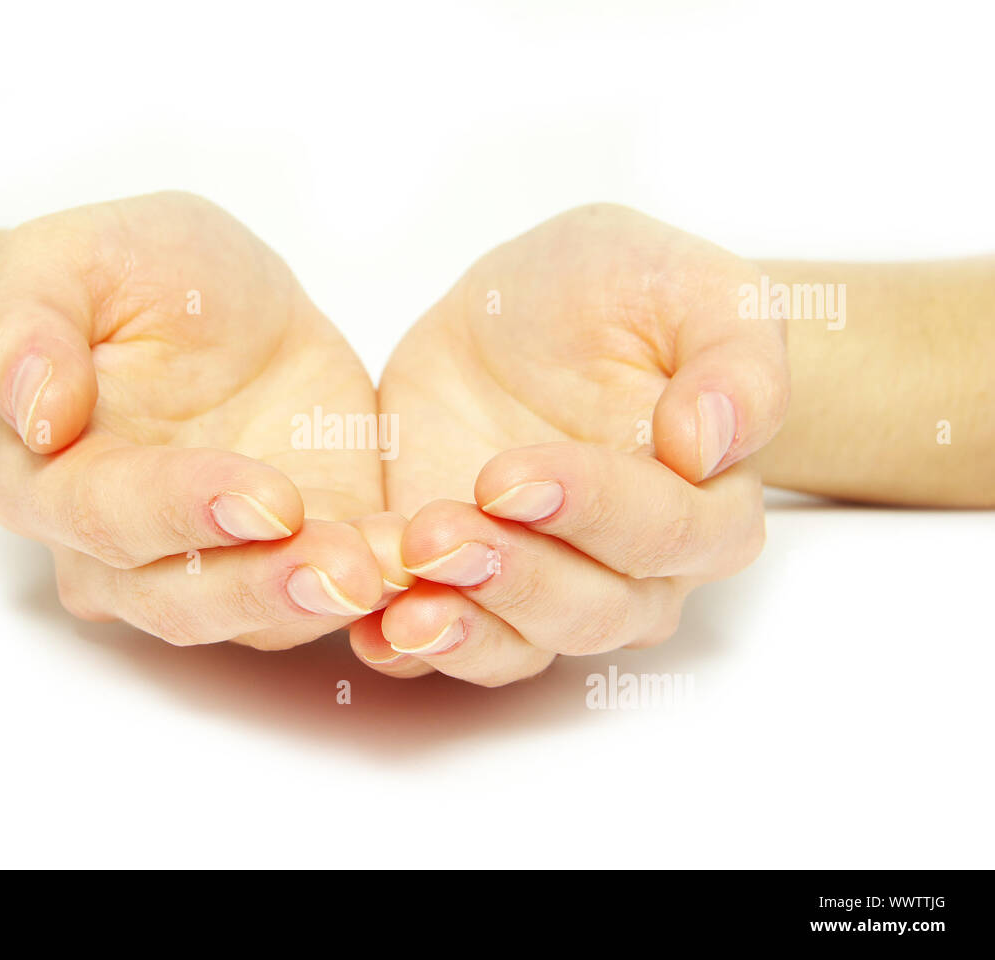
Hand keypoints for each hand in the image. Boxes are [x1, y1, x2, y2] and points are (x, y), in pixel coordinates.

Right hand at [0, 192, 392, 649]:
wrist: (226, 310)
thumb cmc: (135, 277)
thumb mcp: (73, 259)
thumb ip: (29, 323)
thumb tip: (35, 411)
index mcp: (47, 480)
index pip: (101, 516)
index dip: (178, 510)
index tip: (261, 496)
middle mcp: (116, 554)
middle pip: (176, 596)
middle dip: (261, 584)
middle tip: (339, 567)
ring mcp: (208, 570)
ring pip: (251, 617)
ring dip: (319, 602)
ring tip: (384, 575)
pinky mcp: (292, 564)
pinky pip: (324, 599)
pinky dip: (372, 586)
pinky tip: (420, 564)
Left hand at [351, 204, 788, 683]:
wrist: (526, 316)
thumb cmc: (625, 293)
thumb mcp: (694, 286)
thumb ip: (735, 357)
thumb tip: (713, 441)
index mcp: (706, 505)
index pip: (667, 534)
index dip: (592, 510)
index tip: (510, 475)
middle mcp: (635, 573)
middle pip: (591, 611)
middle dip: (513, 578)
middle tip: (439, 532)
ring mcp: (546, 589)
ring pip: (520, 646)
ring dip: (461, 627)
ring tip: (401, 604)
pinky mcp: (466, 589)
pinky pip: (447, 645)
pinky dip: (407, 647)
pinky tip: (367, 629)